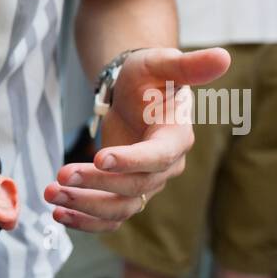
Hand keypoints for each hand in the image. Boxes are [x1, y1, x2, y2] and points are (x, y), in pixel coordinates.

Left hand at [43, 46, 230, 232]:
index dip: (132, 161)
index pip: (157, 156)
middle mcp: (166, 167)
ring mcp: (146, 183)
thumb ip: (189, 65)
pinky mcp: (126, 192)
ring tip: (52, 195)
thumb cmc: (149, 75)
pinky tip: (59, 214)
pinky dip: (86, 221)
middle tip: (61, 176)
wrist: (136, 90)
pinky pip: (110, 217)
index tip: (100, 158)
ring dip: (85, 206)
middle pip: (134, 186)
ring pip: (121, 208)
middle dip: (96, 184)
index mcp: (177, 137)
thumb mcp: (163, 63)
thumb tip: (224, 56)